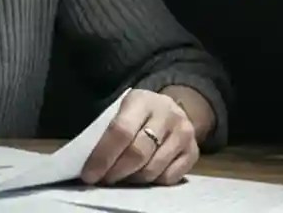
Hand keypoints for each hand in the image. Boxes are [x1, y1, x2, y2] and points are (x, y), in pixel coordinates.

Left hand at [80, 88, 198, 185]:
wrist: (171, 108)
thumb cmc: (136, 112)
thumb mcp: (121, 109)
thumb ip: (107, 129)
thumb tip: (88, 161)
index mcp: (142, 100)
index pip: (120, 131)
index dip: (103, 156)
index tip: (89, 174)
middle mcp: (167, 114)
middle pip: (138, 153)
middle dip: (116, 171)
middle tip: (103, 179)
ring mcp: (184, 133)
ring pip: (153, 169)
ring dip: (132, 178)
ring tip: (120, 177)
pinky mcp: (194, 151)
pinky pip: (169, 177)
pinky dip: (151, 181)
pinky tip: (141, 174)